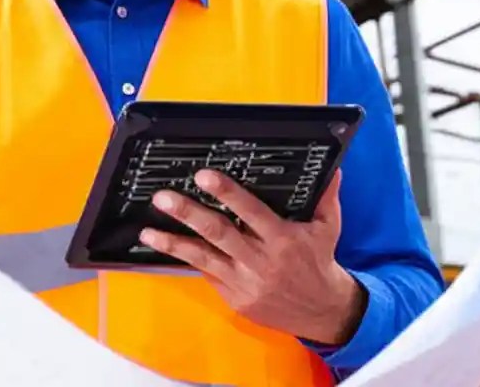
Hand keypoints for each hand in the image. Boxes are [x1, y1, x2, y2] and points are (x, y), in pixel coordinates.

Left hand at [139, 169, 365, 345]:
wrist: (321, 311)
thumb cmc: (320, 263)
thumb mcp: (328, 227)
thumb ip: (326, 197)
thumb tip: (330, 168)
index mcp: (282, 238)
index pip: (250, 210)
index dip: (227, 192)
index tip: (204, 176)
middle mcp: (260, 260)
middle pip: (219, 233)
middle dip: (188, 214)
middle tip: (164, 198)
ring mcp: (244, 281)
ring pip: (204, 258)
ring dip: (174, 243)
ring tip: (148, 231)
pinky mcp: (235, 297)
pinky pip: (207, 274)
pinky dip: (187, 261)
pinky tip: (166, 249)